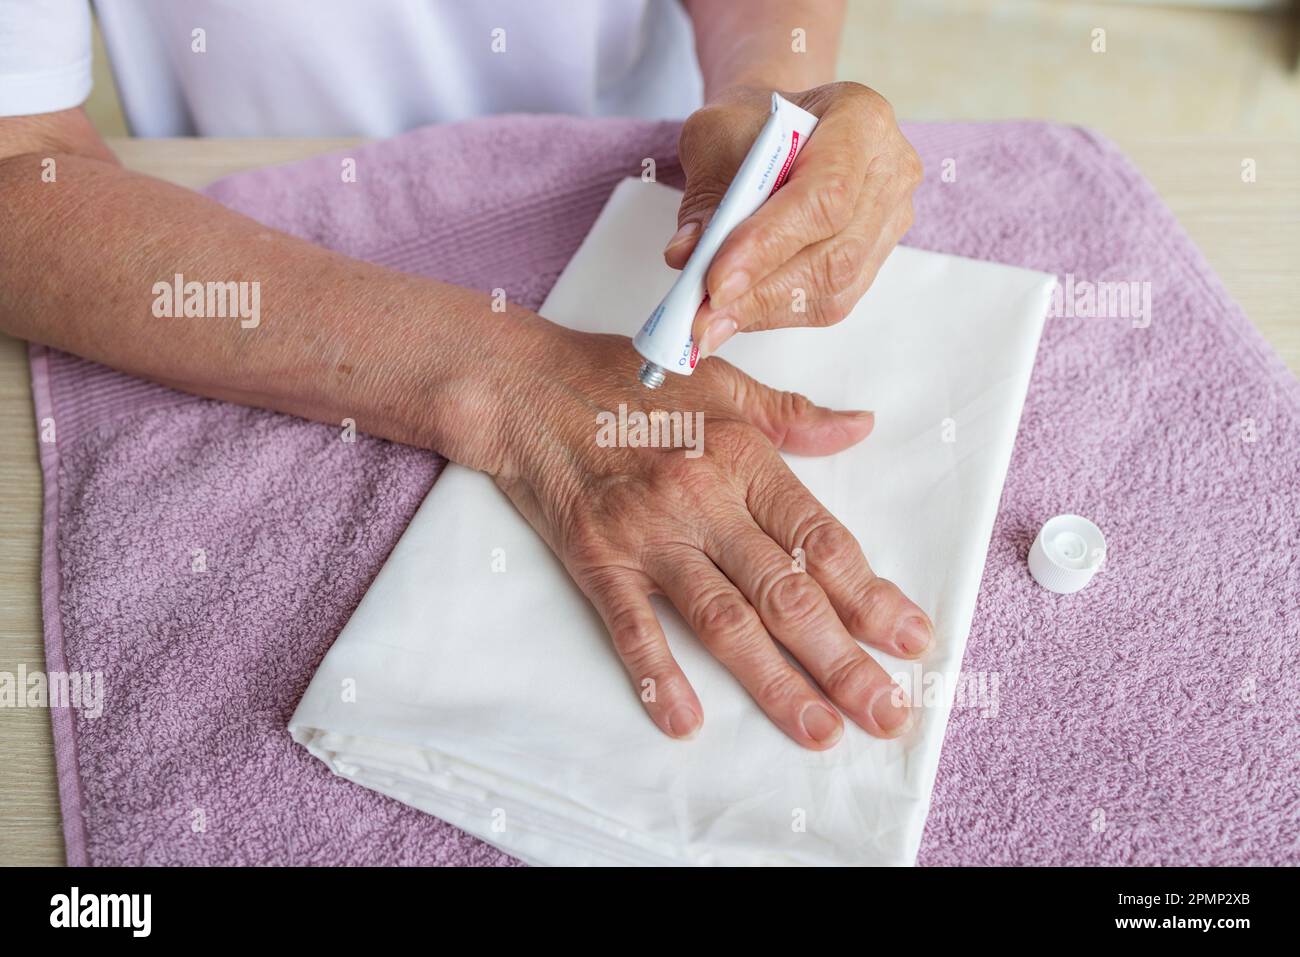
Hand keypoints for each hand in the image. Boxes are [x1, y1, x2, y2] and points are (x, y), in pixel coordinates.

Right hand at [491, 324, 932, 748]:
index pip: (820, 542)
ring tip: (819, 731)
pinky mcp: (597, 562)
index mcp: (743, 459)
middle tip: (886, 713)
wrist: (528, 389)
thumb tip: (860, 427)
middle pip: (785, 594)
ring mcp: (648, 536)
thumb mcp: (722, 382)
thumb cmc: (629, 382)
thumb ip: (794, 417)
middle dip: (843, 659)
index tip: (912, 641)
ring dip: (774, 682)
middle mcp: (703, 501)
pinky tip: (686, 722)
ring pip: (723, 620)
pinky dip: (657, 675)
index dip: (871, 596)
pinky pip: (631, 627)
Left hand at [667, 82, 922, 357]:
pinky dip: (777, 313)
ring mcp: (889, 219)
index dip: (769, 243)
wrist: (775, 129)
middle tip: (704, 317)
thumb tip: (687, 255)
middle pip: (835, 251)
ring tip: (711, 322)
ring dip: (766, 310)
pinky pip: (831, 301)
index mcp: (861, 120)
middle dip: (761, 291)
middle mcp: (890, 170)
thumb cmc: (751, 124)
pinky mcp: (874, 258)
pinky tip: (738, 314)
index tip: (716, 280)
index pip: (824, 195)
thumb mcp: (714, 137)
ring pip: (835, 285)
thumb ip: (705, 196)